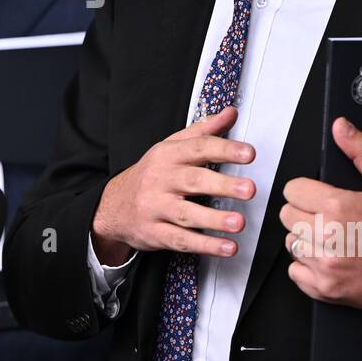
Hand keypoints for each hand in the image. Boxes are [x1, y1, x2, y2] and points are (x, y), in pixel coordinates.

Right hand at [91, 106, 256, 263]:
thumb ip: (203, 131)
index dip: (225, 150)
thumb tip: (230, 113)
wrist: (112, 206)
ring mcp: (155, 208)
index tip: (248, 153)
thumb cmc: (150, 175)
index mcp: (168, 155)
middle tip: (249, 189)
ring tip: (238, 222)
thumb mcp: (171, 147)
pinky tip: (226, 247)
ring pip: (186, 214)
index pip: (198, 148)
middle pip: (193, 181)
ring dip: (214, 219)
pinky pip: (181, 241)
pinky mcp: (154, 233)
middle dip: (223, 185)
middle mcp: (160, 180)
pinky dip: (205, 245)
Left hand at [278, 116, 361, 312]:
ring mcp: (324, 265)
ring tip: (330, 238)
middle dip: (303, 213)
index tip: (318, 196)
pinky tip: (328, 259)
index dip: (306, 190)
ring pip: (290, 243)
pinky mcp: (325, 289)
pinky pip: (295, 273)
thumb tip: (341, 127)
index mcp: (338, 207)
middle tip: (326, 217)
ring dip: (305, 239)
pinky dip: (307, 267)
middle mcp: (327, 236)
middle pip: (287, 216)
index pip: (292, 190)